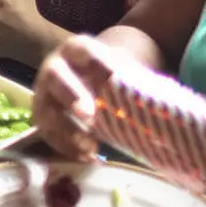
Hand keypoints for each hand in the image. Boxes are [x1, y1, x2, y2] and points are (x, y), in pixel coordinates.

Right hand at [33, 35, 124, 160]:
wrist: (85, 77)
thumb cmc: (108, 74)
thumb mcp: (119, 67)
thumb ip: (134, 81)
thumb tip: (162, 108)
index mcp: (76, 50)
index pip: (84, 52)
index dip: (98, 64)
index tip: (115, 77)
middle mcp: (55, 69)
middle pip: (57, 79)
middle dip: (73, 96)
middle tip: (90, 114)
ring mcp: (45, 95)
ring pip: (48, 111)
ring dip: (69, 129)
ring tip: (91, 144)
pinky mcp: (43, 119)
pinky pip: (49, 135)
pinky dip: (68, 148)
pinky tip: (89, 156)